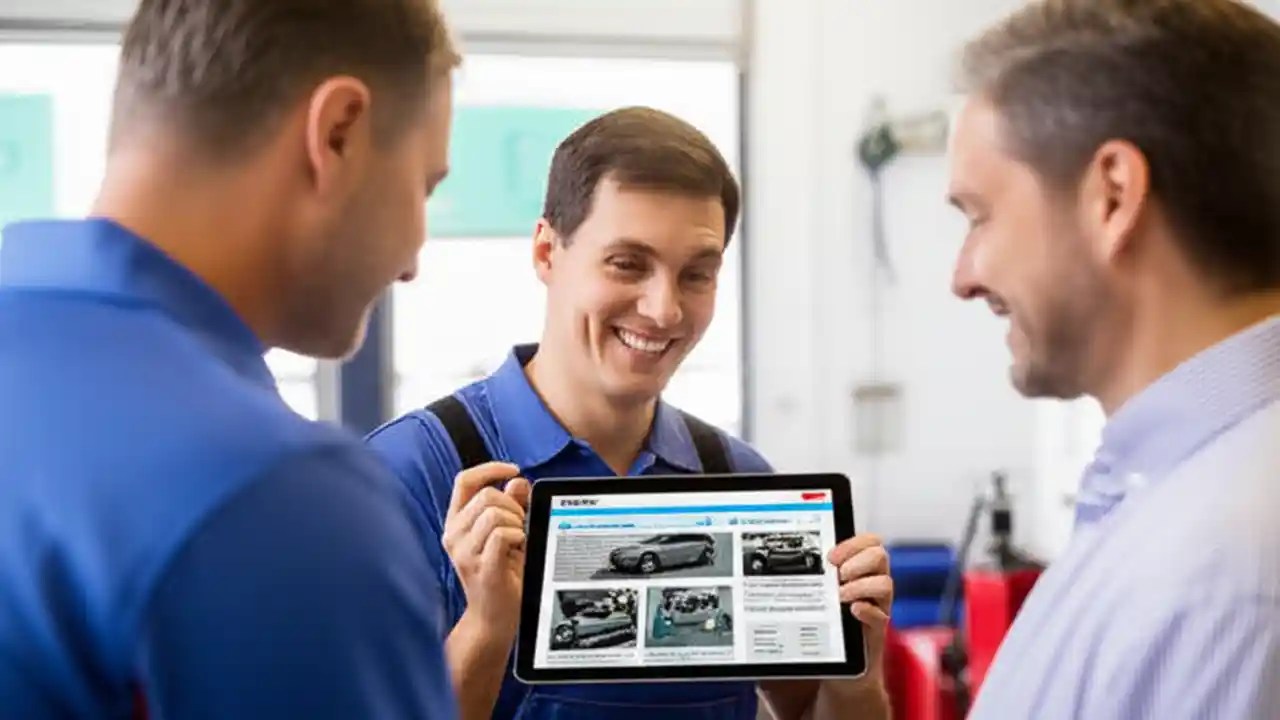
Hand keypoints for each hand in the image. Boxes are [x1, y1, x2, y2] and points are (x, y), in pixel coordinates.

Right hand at [442, 462, 531, 639]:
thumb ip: (511, 505)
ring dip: (517, 522)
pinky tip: (518, 549)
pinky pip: (501, 534)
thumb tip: (518, 481)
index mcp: (457, 522)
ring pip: (495, 512)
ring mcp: (464, 552)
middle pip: (487, 494)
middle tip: (520, 527)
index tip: (513, 469)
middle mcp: (454, 534)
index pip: (465, 480)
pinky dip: (518, 536)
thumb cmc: (502, 575)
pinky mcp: (481, 567)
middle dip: (513, 505)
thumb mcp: (507, 533)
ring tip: (518, 542)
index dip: (490, 468)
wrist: (494, 618)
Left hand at [829, 534, 892, 676]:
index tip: (831, 557)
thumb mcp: (826, 597)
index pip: (870, 542)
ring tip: (840, 596)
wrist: (844, 669)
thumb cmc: (833, 626)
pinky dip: (867, 610)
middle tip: (838, 576)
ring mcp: (879, 607)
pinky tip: (852, 611)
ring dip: (861, 586)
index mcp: (863, 570)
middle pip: (880, 556)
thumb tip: (802, 565)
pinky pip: (881, 616)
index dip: (853, 543)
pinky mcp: (878, 630)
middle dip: (857, 561)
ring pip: (885, 583)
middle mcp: (874, 585)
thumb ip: (822, 579)